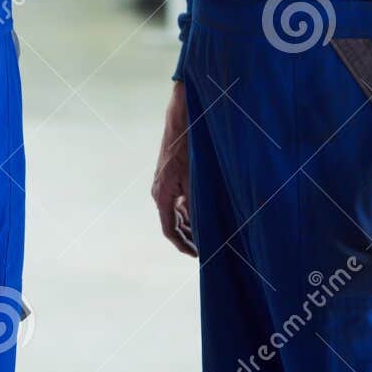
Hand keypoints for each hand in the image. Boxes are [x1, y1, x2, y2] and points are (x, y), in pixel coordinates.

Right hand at [151, 80, 196, 256]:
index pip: (169, 229)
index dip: (183, 245)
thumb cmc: (187, 146)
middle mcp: (160, 191)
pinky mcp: (172, 174)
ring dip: (191, 222)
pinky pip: (180, 198)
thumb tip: (203, 231)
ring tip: (210, 232)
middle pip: (173, 222)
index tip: (198, 256)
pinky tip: (206, 210)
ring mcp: (165, 182)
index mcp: (162, 195)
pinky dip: (191, 207)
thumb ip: (196, 206)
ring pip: (178, 210)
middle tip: (208, 248)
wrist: (182, 116)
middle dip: (190, 236)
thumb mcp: (194, 180)